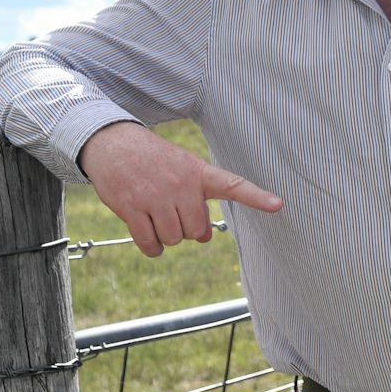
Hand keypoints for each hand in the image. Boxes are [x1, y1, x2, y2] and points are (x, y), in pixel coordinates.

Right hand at [79, 122, 281, 255]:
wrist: (112, 144)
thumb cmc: (153, 162)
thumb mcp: (182, 170)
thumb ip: (198, 200)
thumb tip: (204, 237)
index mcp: (198, 173)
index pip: (232, 185)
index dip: (256, 197)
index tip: (278, 204)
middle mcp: (180, 185)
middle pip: (196, 231)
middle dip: (186, 229)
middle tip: (172, 212)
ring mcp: (155, 197)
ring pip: (174, 239)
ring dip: (166, 236)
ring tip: (154, 214)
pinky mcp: (132, 209)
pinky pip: (150, 244)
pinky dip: (151, 247)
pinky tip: (146, 233)